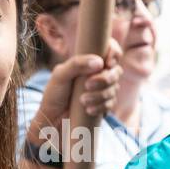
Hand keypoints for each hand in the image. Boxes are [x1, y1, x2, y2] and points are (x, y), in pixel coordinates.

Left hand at [26, 39, 123, 154]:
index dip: (114, 53)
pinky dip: (101, 106)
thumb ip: (77, 64)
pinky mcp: (105, 104)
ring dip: (100, 95)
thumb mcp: (60, 74)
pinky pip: (111, 104)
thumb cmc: (54, 93)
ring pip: (114, 89)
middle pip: (116, 71)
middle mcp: (100, 73)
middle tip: (88, 85)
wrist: (53, 118)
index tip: (108, 62)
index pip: (111, 50)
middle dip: (105, 79)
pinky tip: (89, 110)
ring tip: (82, 101)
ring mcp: (104, 89)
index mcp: (90, 61)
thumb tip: (99, 62)